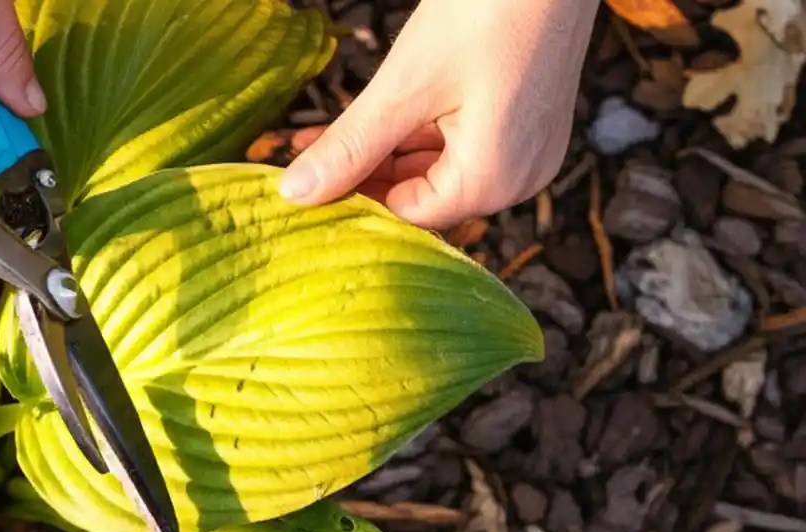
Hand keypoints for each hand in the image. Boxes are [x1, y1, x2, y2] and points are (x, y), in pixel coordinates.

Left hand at [279, 0, 598, 229]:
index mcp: (493, 182)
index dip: (351, 197)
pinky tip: (383, 109)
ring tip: (329, 128)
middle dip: (365, 172)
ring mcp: (531, 151)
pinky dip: (422, 131)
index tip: (303, 177)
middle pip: (423, 194)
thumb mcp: (404, 86)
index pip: (406, 215)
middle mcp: (521, 180)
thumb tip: (295, 193)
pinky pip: (466, 143)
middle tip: (304, 148)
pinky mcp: (531, 122)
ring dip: (387, 151)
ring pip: (440, 168)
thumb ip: (350, 146)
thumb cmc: (487, 10)